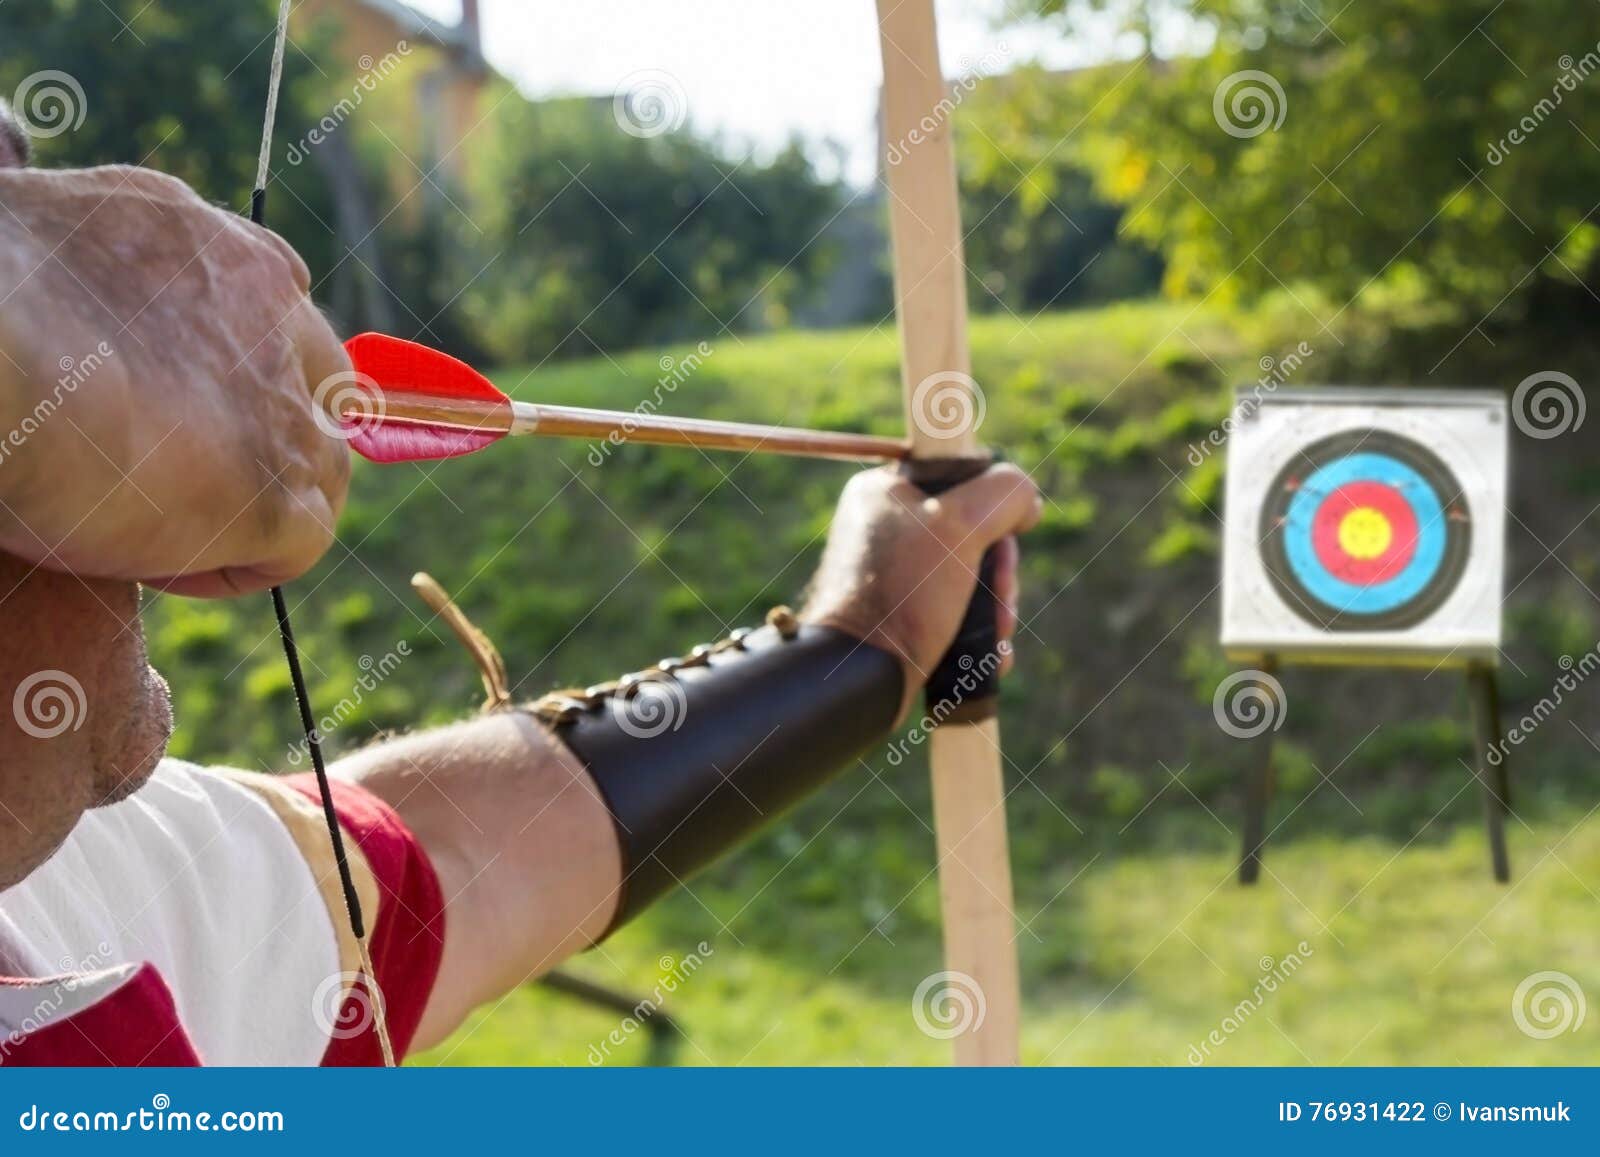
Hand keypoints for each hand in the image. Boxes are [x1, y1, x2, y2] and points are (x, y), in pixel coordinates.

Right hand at [0, 165, 349, 595]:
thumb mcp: (28, 246)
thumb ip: (80, 274)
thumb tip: (59, 300)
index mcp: (210, 242)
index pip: (274, 298)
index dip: (240, 360)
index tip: (175, 397)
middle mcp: (268, 308)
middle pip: (319, 381)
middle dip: (273, 429)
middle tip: (184, 471)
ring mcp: (283, 401)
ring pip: (320, 465)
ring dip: (255, 501)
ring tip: (154, 525)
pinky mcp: (275, 492)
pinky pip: (300, 543)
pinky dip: (238, 563)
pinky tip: (155, 563)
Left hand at [803, 463, 1040, 715]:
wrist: (860, 677)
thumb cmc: (903, 595)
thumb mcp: (959, 526)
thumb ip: (1003, 494)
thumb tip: (1028, 499)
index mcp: (885, 490)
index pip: (963, 476)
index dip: (994, 508)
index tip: (1003, 540)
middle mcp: (885, 526)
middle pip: (972, 531)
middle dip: (1000, 571)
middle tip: (1002, 598)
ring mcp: (892, 572)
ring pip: (970, 574)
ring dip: (996, 605)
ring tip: (998, 634)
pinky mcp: (900, 612)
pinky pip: (954, 607)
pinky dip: (979, 628)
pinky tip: (993, 651)